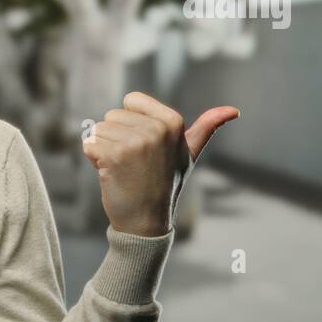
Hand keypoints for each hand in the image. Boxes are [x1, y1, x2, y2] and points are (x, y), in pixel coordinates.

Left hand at [81, 91, 238, 236]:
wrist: (146, 221)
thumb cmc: (164, 184)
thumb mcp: (188, 154)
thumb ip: (206, 128)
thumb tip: (233, 110)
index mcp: (173, 121)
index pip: (131, 100)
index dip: (130, 123)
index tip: (145, 146)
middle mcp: (156, 129)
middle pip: (112, 115)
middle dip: (115, 137)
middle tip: (134, 163)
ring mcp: (135, 142)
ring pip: (98, 129)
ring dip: (103, 149)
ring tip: (124, 169)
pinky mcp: (113, 155)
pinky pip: (88, 143)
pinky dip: (93, 159)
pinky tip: (110, 174)